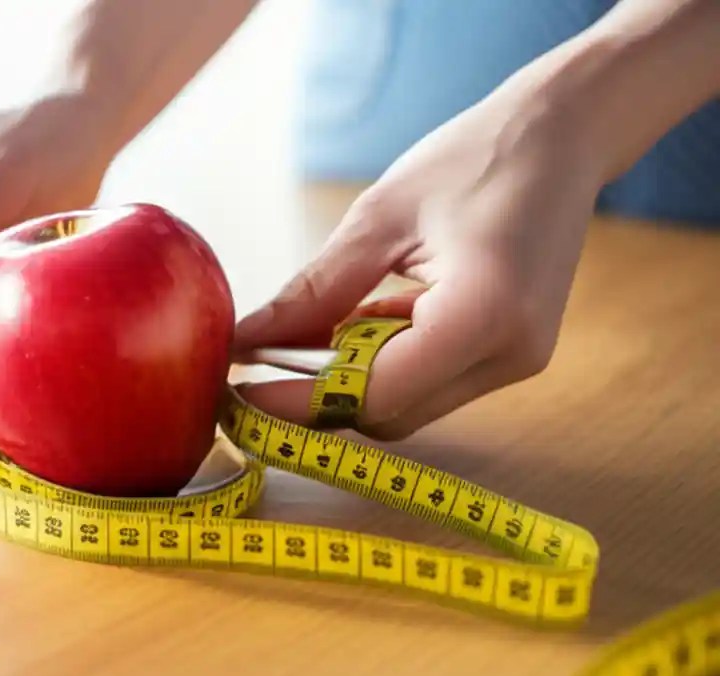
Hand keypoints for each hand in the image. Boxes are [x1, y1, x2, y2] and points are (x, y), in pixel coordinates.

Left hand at [233, 89, 603, 439]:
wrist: (563, 135)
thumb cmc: (474, 158)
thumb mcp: (378, 218)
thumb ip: (313, 291)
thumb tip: (246, 341)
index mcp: (482, 315)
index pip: (373, 393)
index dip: (298, 401)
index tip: (238, 392)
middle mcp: (509, 354)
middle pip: (388, 413)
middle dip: (317, 393)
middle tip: (260, 356)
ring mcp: (517, 360)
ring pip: (406, 405)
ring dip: (348, 378)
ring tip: (308, 328)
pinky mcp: (511, 355)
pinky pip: (429, 381)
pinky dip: (382, 362)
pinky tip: (359, 319)